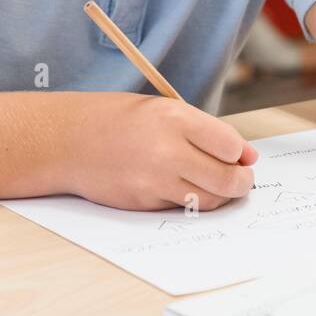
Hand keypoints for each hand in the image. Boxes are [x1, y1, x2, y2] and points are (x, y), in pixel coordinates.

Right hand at [63, 92, 257, 210]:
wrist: (69, 140)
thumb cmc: (118, 119)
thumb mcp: (162, 108)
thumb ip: (203, 130)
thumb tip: (245, 155)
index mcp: (175, 117)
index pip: (229, 144)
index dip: (240, 153)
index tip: (241, 156)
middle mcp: (167, 149)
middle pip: (225, 178)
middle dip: (241, 182)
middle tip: (241, 180)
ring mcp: (154, 179)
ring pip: (208, 199)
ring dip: (221, 196)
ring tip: (218, 185)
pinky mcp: (144, 202)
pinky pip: (181, 206)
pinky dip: (191, 200)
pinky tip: (185, 187)